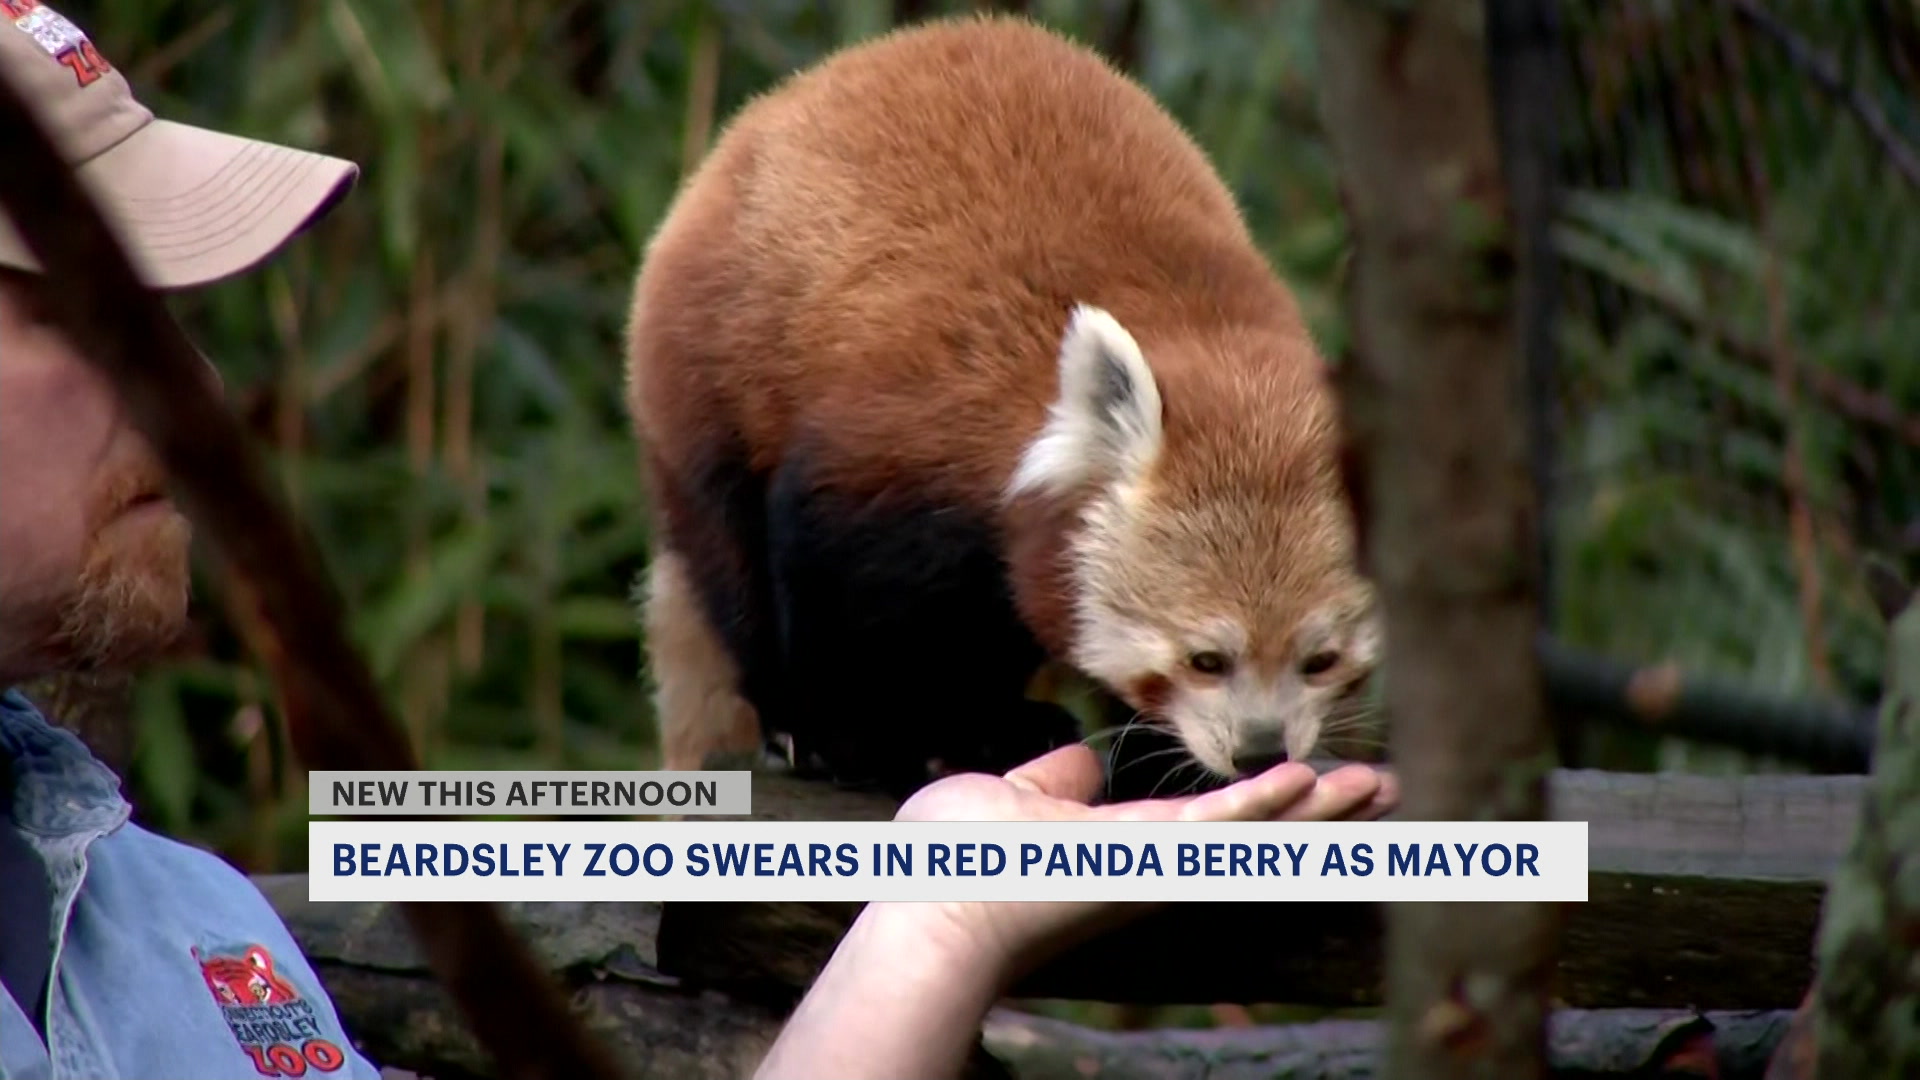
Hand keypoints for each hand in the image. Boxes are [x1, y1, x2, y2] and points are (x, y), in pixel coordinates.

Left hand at [754, 746, 1397, 1079]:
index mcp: (1132, 845)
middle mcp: (1158, 862)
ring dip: (1321, 809)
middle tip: (1390, 788)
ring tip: (1384, 785)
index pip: (1219, 819)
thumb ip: (1052, 783)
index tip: (1316, 781)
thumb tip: (1080, 760)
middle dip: (1326, 811)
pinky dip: (1260, 805)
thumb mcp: (1009, 801)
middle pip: (1260, 832)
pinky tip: (1305, 783)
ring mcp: (1155, 867)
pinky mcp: (1141, 863)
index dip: (1270, 799)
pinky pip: (1215, 831)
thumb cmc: (952, 864)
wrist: (931, 911)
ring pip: (1256, 833)